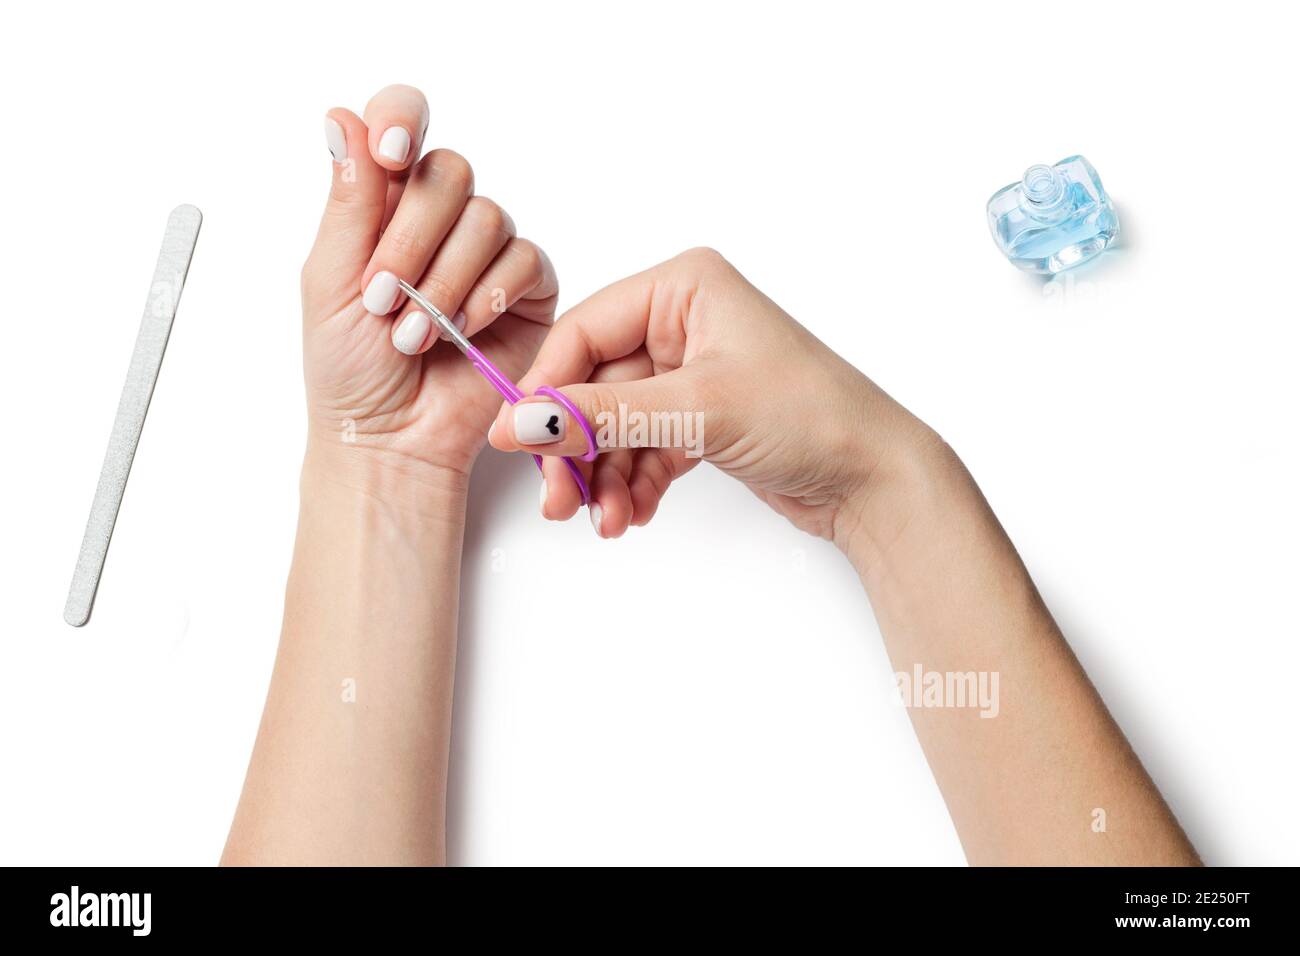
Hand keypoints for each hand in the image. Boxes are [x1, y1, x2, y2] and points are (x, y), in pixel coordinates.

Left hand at [302, 84, 556, 483]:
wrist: (392, 439)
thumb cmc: (350, 371)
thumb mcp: (328, 280)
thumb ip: (347, 201)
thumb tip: (342, 117)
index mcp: (384, 204)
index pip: (402, 121)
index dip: (402, 119)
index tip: (390, 155)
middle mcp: (440, 221)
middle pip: (448, 171)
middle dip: (412, 238)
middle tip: (384, 297)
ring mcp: (487, 254)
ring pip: (487, 218)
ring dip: (445, 281)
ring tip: (416, 334)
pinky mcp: (528, 291)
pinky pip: (525, 261)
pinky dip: (489, 296)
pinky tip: (463, 330)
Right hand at [487, 247, 937, 546]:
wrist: (875, 478)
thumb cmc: (812, 416)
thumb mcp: (697, 410)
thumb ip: (602, 415)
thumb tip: (522, 422)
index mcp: (685, 288)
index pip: (585, 331)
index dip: (547, 390)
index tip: (518, 442)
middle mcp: (684, 322)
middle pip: (593, 384)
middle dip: (576, 447)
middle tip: (560, 500)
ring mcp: (691, 372)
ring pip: (614, 424)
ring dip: (604, 475)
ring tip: (608, 520)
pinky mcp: (699, 418)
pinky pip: (641, 447)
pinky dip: (632, 483)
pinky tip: (632, 514)